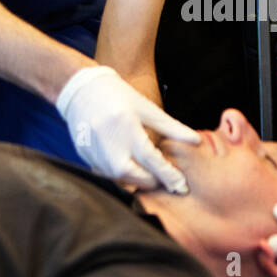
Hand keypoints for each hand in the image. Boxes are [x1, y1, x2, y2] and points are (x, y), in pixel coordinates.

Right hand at [55, 65, 199, 192]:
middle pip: (137, 178)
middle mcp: (110, 146)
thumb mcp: (147, 108)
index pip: (153, 162)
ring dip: (138, 182)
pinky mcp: (86, 159)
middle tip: (168, 180)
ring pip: (122, 181)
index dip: (170, 177)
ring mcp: (95, 154)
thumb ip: (172, 128)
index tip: (182, 187)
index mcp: (127, 130)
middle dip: (155, 183)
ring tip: (151, 176)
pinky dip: (122, 176)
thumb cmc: (117, 95)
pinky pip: (108, 176)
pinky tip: (131, 169)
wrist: (80, 90)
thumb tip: (196, 141)